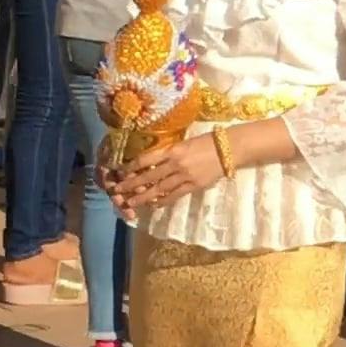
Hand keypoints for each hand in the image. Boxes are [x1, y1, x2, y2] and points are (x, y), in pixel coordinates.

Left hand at [107, 131, 230, 213]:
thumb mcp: (185, 142)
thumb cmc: (207, 141)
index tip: (120, 172)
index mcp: (172, 150)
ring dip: (143, 197)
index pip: (146, 160)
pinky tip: (154, 205)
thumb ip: (170, 152)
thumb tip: (153, 162)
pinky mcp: (194, 185)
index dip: (131, 167)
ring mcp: (185, 176)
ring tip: (131, 203)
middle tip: (117, 191)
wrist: (229, 149)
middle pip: (149, 176)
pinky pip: (175, 195)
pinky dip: (163, 201)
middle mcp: (176, 163)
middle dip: (131, 184)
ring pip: (159, 189)